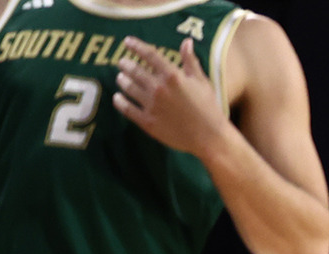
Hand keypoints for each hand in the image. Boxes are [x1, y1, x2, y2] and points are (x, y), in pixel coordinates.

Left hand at [113, 37, 229, 158]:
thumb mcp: (202, 82)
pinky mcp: (148, 121)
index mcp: (173, 76)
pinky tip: (118, 98)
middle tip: (122, 63)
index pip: (149, 55)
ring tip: (121, 78)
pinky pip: (126, 108)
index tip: (127, 41)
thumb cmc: (209, 108)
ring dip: (122, 80)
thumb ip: (191, 61)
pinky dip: (119, 101)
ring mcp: (152, 105)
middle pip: (134, 70)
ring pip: (128, 87)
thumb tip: (187, 41)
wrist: (210, 137)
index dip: (136, 46)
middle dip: (126, 64)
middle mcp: (159, 88)